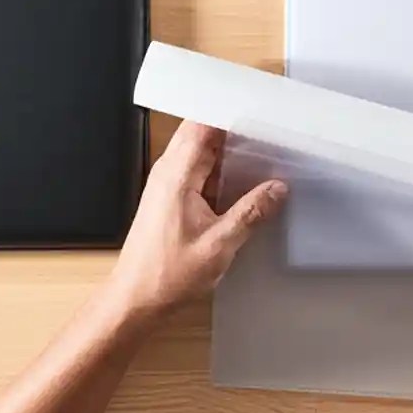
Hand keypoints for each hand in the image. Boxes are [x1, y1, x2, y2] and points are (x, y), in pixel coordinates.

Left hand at [107, 121, 286, 324]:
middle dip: (234, 129)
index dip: (228, 113)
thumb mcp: (220, 245)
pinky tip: (244, 182)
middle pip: (202, 133)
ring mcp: (167, 185)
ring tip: (263, 152)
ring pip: (201, 152)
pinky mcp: (170, 199)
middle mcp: (168, 174)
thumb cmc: (166, 275)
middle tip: (267, 131)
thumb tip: (276, 189)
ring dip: (228, 151)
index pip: (201, 125)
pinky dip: (221, 171)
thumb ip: (251, 212)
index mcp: (176, 176)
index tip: (256, 111)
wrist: (135, 300)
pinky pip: (199, 171)